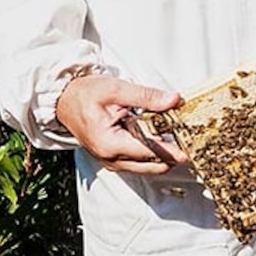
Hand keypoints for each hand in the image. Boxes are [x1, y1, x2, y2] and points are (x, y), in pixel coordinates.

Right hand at [56, 71, 184, 174]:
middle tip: (190, 139)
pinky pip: (140, 162)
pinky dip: (153, 153)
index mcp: (110, 144)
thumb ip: (146, 96)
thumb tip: (173, 100)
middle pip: (153, 166)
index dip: (174, 150)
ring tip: (178, 135)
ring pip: (148, 166)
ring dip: (164, 155)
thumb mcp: (116, 89)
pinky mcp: (114, 159)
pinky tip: (161, 136)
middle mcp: (111, 159)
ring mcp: (112, 162)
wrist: (63, 100)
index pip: (151, 152)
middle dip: (173, 155)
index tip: (192, 148)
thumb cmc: (84, 94)